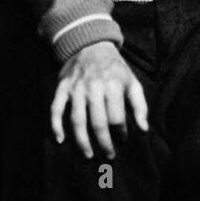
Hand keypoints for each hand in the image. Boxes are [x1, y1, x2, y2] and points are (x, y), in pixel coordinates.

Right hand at [50, 41, 149, 159]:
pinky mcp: (62, 87)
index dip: (121, 132)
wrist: (89, 44)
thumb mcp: (131, 81)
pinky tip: (59, 140)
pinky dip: (55, 125)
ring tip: (88, 155)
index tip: (123, 138)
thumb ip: (140, 105)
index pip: (117, 117)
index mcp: (113, 85)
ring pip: (77, 120)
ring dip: (82, 141)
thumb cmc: (114, 67)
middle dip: (104, 143)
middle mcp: (93, 87)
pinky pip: (56, 108)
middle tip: (109, 156)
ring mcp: (76, 88)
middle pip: (98, 123)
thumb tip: (144, 129)